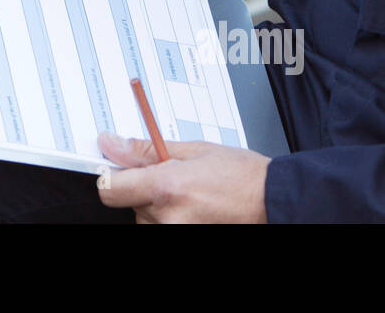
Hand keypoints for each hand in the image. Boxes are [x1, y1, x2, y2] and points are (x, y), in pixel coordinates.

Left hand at [96, 131, 269, 222]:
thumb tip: (112, 144)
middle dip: (146, 189)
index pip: (110, 189)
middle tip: (177, 180)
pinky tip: (194, 209)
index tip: (118, 171)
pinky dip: (172, 219)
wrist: (274, 202)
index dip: (111, 177)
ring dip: (160, 207)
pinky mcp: (185, 241)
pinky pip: (162, 229)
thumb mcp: (193, 150)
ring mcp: (178, 235)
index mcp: (167, 187)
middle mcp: (168, 217)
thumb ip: (146, 149)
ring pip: (147, 219)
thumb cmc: (242, 176)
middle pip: (131, 204)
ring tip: (191, 196)